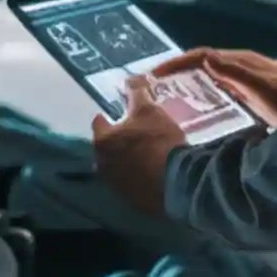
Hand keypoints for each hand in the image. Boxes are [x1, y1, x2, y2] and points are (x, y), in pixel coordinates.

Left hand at [91, 75, 186, 217]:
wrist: (177, 182)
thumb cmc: (158, 140)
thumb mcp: (149, 110)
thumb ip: (137, 93)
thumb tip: (131, 78)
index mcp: (103, 141)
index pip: (99, 122)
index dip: (109, 116)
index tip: (120, 113)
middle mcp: (102, 164)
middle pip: (105, 147)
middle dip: (116, 140)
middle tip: (134, 133)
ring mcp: (115, 185)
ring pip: (116, 166)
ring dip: (126, 159)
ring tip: (144, 152)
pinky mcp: (131, 199)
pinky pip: (130, 182)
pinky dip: (136, 175)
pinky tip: (151, 171)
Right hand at [153, 48, 276, 127]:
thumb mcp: (262, 86)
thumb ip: (236, 72)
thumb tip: (205, 56)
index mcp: (238, 62)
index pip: (200, 55)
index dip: (176, 63)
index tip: (154, 74)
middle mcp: (240, 65)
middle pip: (202, 63)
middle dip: (177, 71)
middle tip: (155, 86)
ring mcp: (247, 78)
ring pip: (210, 75)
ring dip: (189, 81)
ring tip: (170, 97)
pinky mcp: (253, 92)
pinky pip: (221, 87)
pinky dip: (205, 92)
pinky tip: (202, 108)